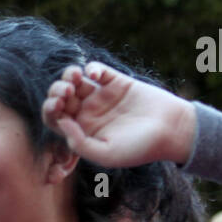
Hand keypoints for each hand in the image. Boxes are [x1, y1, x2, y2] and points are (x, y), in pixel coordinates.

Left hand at [42, 62, 197, 166]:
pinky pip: (96, 70)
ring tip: (76, 79)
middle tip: (66, 92)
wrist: (171, 130)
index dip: (50, 110)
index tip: (58, 106)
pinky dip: (91, 67)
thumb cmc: (139, 148)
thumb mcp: (106, 153)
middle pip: (60, 97)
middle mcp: (88, 112)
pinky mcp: (116, 81)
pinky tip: (95, 74)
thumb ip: (79, 143)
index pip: (55, 118)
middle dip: (56, 91)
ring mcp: (102, 96)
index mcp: (82, 131)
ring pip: (74, 81)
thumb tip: (61, 122)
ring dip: (68, 76)